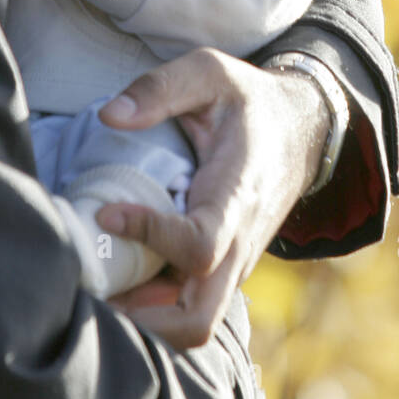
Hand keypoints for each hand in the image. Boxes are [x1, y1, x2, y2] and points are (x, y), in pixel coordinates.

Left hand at [94, 47, 328, 350]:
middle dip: (142, 318)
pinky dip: (154, 309)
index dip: (150, 237)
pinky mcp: (225, 270)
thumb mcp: (211, 73)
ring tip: (101, 280)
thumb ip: (161, 88)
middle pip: (196, 320)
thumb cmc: (249, 102)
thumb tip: (110, 115)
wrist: (301, 130)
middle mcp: (239, 243)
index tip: (106, 211)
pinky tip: (121, 275)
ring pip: (192, 325)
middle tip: (96, 279)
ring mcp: (233, 263)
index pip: (199, 245)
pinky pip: (191, 308)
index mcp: (236, 196)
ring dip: (144, 319)